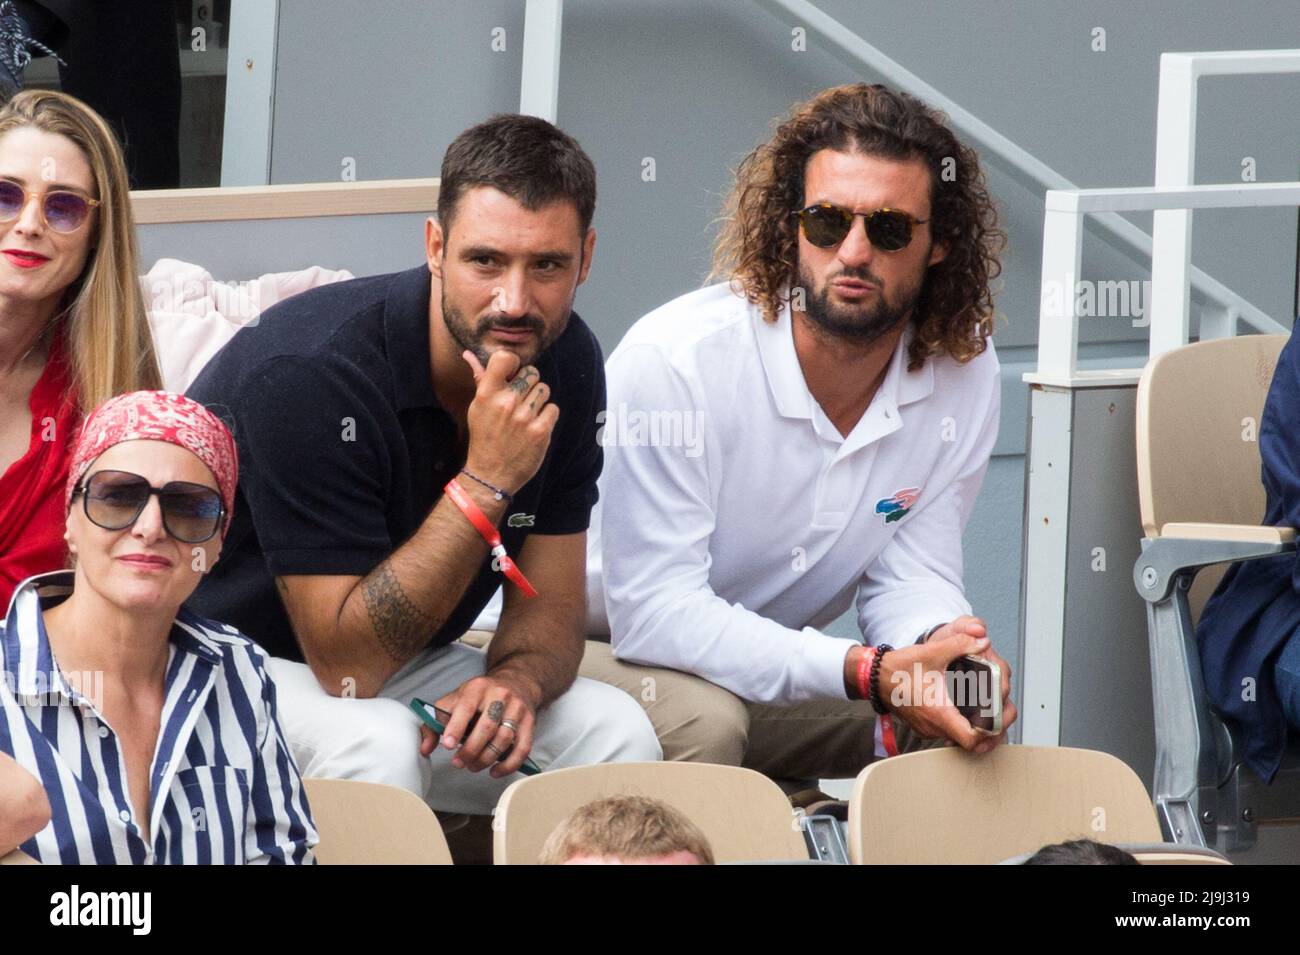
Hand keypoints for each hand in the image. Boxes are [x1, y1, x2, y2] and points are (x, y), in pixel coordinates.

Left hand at [418, 670, 538, 777]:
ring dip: (486, 759)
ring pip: (504, 739)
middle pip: (487, 727)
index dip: (457, 727)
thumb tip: (425, 749)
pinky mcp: (530, 722)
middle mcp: (500, 695)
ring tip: (473, 766)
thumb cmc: (480, 696)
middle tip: (459, 762)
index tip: (449, 745)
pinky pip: (522, 749)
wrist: (516, 682)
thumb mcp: (455, 701)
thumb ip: (435, 723)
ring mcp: (517, 709)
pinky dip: (508, 765)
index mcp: (477, 687)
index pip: (467, 707)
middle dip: (471, 750)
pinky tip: (495, 771)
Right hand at [461, 349, 557, 494]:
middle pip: (532, 372)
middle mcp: (506, 402)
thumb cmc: (484, 438)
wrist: (491, 474)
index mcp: (487, 394)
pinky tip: (535, 426)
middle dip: (529, 384)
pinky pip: (553, 408)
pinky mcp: (540, 431)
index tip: (513, 373)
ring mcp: (524, 417)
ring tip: (527, 414)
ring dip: (538, 400)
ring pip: (544, 389)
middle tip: (520, 400)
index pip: (505, 357)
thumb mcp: (477, 407)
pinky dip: (547, 416)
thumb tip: (469, 354)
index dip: (514, 362)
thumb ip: (480, 379)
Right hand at [877, 615, 1016, 753]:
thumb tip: (982, 641)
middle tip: (1000, 712)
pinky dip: (963, 724)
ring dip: (978, 727)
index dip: (991, 732)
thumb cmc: (898, 669)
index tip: (997, 717)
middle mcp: (935, 726)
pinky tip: (968, 709)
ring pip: (962, 739)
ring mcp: (929, 729)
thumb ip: (959, 645)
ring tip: (988, 709)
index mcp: (939, 712)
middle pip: (973, 742)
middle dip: (992, 729)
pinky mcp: (926, 726)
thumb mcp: (930, 652)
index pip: (972, 739)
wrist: (875, 677)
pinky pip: (951, 733)